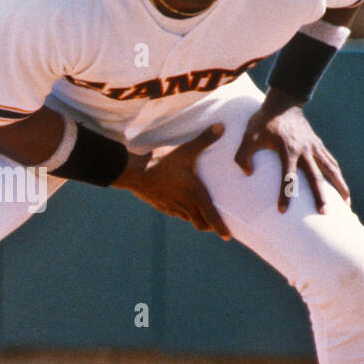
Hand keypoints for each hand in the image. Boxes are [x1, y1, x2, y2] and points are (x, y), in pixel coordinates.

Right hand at [113, 124, 229, 237]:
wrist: (135, 173)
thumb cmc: (162, 162)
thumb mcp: (185, 150)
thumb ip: (204, 139)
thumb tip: (222, 127)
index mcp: (194, 194)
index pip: (211, 216)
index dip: (220, 227)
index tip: (228, 236)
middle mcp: (185, 205)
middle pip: (201, 223)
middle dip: (210, 226)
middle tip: (217, 225)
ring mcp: (172, 207)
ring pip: (189, 220)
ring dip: (197, 220)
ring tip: (202, 216)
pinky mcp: (161, 206)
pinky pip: (176, 214)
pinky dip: (183, 214)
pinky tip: (183, 207)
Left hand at [233, 90, 350, 212]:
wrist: (283, 103)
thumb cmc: (263, 121)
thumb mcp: (248, 136)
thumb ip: (243, 155)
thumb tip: (247, 174)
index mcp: (287, 149)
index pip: (287, 176)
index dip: (285, 193)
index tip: (283, 210)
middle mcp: (305, 150)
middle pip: (315, 176)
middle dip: (320, 196)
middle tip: (324, 214)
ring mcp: (314, 147)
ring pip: (331, 170)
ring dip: (339, 188)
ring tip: (346, 206)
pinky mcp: (319, 145)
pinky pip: (332, 163)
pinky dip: (338, 176)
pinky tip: (343, 189)